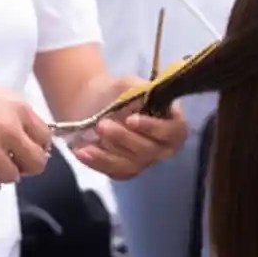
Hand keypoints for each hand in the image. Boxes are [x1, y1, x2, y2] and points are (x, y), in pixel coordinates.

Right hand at [0, 59, 52, 185]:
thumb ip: (12, 113)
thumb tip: (23, 134)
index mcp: (19, 108)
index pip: (45, 139)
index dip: (37, 147)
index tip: (26, 150)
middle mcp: (10, 129)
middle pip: (36, 162)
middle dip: (26, 166)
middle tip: (12, 163)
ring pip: (12, 176)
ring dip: (0, 173)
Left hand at [67, 77, 188, 179]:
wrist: (91, 103)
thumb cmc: (116, 92)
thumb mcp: (129, 85)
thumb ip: (140, 93)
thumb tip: (145, 102)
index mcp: (170, 120)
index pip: (175, 131)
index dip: (155, 129)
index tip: (131, 119)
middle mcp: (162, 145)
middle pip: (150, 150)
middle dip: (125, 138)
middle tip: (102, 124)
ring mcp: (143, 160)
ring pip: (132, 165)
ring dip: (110, 152)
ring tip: (93, 134)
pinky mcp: (123, 170)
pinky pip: (114, 171)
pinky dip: (97, 162)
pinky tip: (82, 151)